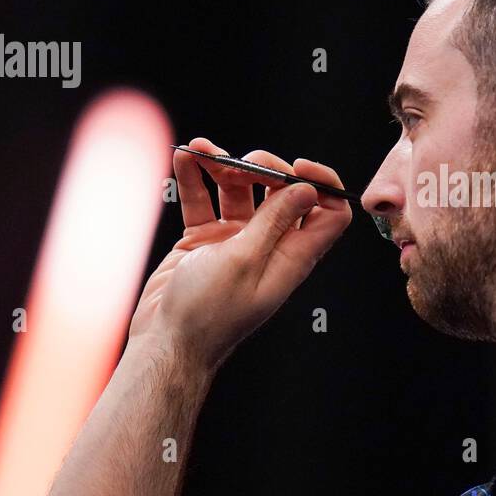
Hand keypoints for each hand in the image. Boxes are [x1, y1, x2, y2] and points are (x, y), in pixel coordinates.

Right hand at [128, 137, 352, 373]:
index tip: (300, 167)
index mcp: (293, 256)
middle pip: (282, 193)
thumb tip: (308, 190)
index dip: (323, 186)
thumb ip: (275, 221)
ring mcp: (236, 241)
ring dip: (223, 167)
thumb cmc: (208, 314)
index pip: (329, 214)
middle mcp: (270, 246)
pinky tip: (186, 159)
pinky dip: (195, 180)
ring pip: (239, 191)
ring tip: (203, 152)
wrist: (166, 343)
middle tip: (243, 162)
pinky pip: (204, 201)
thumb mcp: (245, 260)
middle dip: (265, 169)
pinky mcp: (205, 241)